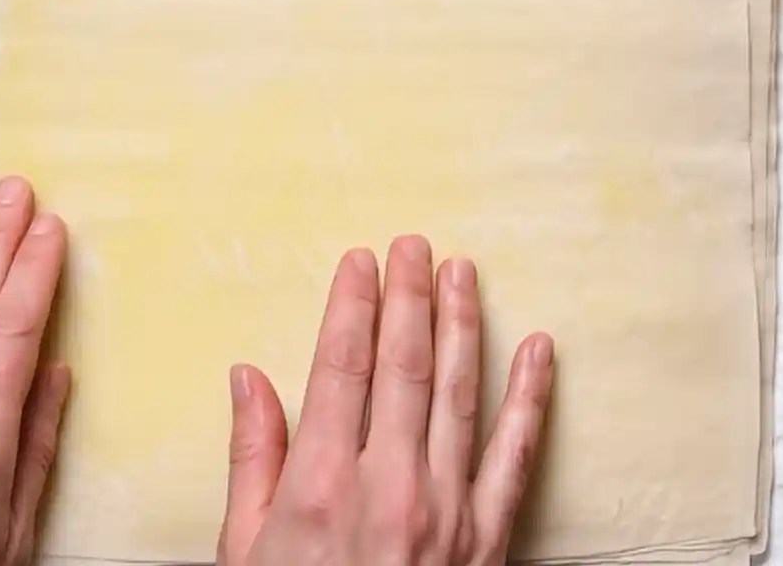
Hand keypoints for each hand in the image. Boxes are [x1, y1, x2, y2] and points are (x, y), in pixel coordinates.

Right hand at [218, 235, 554, 565]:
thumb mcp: (244, 552)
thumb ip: (251, 459)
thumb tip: (247, 379)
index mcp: (321, 485)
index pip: (342, 367)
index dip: (352, 306)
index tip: (360, 262)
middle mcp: (390, 485)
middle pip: (404, 367)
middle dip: (409, 298)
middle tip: (413, 246)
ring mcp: (448, 509)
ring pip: (461, 394)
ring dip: (463, 325)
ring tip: (463, 272)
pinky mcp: (490, 537)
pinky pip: (517, 454)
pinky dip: (531, 397)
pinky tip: (538, 350)